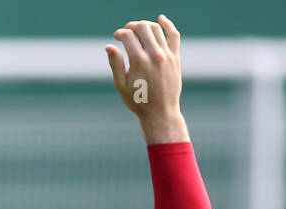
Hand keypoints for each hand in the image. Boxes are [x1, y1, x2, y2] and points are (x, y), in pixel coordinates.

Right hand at [106, 15, 188, 143]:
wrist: (160, 112)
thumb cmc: (138, 101)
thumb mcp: (122, 86)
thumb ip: (116, 64)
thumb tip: (109, 46)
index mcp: (139, 62)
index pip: (128, 36)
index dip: (120, 33)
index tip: (116, 37)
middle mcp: (154, 55)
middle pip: (143, 27)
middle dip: (132, 26)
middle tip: (126, 31)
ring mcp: (167, 55)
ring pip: (156, 29)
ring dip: (145, 25)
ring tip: (138, 29)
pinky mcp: (175, 57)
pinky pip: (174, 35)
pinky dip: (168, 24)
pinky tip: (161, 19)